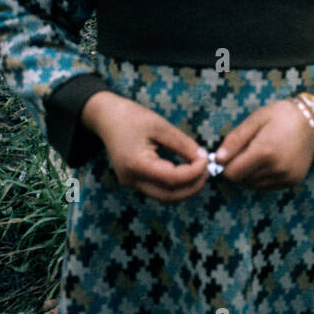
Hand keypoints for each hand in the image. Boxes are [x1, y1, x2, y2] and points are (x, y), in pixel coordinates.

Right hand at [83, 91, 207, 201]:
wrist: (106, 118)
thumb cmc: (132, 117)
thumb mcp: (160, 125)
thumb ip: (182, 144)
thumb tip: (203, 158)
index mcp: (136, 164)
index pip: (172, 179)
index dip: (194, 172)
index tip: (206, 158)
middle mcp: (131, 179)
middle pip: (169, 196)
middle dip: (193, 186)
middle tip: (208, 169)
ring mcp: (131, 183)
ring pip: (165, 196)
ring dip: (186, 188)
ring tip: (200, 170)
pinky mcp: (134, 181)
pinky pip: (159, 189)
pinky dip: (176, 185)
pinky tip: (187, 171)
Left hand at [215, 99, 313, 189]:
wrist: (312, 121)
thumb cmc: (281, 116)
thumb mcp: (255, 119)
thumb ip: (235, 139)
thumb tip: (218, 159)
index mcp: (265, 151)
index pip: (232, 173)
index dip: (226, 165)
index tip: (229, 154)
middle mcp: (276, 168)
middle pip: (242, 180)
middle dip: (239, 167)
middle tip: (248, 149)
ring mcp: (286, 176)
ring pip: (254, 184)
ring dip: (250, 173)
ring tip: (260, 154)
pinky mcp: (293, 181)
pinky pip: (268, 185)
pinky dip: (263, 176)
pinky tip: (271, 160)